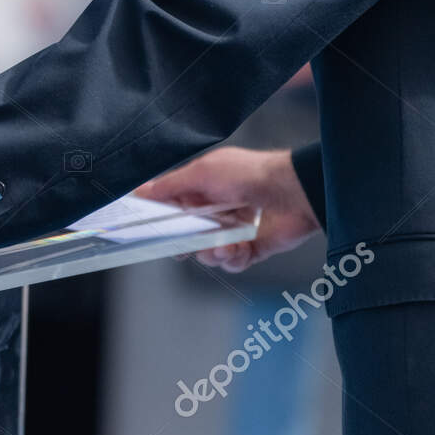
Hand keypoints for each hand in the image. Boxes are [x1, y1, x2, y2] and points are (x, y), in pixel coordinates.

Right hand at [135, 147, 320, 273]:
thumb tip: (140, 192)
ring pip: (207, 253)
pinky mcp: (251, 247)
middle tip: (185, 246)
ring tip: (222, 246)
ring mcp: (233, 230)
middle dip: (185, 244)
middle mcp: (216, 210)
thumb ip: (170, 186)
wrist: (294, 191)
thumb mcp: (202, 172)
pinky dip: (232, 259)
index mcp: (202, 189)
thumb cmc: (249, 174)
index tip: (151, 230)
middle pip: (187, 236)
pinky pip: (231, 262)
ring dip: (211, 253)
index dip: (162, 220)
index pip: (173, 208)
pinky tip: (237, 248)